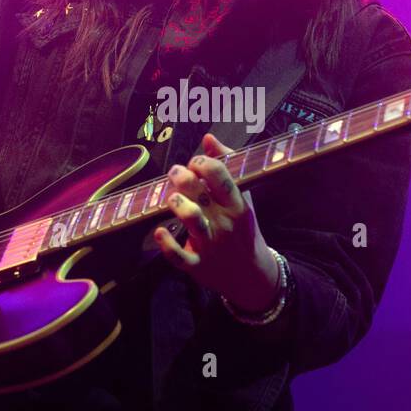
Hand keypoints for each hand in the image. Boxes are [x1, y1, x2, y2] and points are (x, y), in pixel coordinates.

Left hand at [155, 132, 280, 312]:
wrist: (251, 273)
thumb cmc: (242, 228)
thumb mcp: (241, 196)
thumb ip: (225, 165)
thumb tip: (208, 138)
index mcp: (237, 204)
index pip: (219, 175)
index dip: (202, 162)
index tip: (195, 163)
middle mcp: (224, 222)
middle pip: (199, 193)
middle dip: (181, 176)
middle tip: (175, 173)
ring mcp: (211, 245)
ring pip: (191, 219)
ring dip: (177, 203)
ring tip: (172, 198)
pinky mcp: (197, 265)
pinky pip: (178, 256)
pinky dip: (167, 244)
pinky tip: (160, 231)